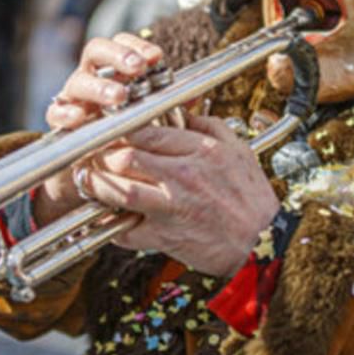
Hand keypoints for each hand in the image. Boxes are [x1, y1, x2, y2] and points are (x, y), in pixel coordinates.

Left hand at [34, 33, 280, 276]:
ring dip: (97, 186)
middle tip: (90, 154)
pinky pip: (127, 231)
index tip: (108, 129)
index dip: (119, 129)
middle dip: (100, 155)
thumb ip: (208, 126)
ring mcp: (173, 207)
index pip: (146, 130)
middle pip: (124, 157)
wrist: (265, 243)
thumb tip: (184, 111)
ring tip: (88, 180)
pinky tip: (106, 219)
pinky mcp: (167, 237)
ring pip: (119, 191)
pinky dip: (112, 226)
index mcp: (199, 150)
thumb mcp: (237, 150)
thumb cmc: (252, 197)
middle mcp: (183, 176)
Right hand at [36, 32, 163, 221]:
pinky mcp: (58, 121)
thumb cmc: (124, 137)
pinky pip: (56, 112)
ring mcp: (73, 97)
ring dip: (99, 87)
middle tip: (138, 68)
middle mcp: (91, 78)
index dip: (136, 46)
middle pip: (96, 51)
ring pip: (78, 81)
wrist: (93, 171)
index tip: (157, 57)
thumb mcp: (147, 119)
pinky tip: (80, 117)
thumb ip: (165, 105)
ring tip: (119, 96)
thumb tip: (194, 96)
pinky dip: (66, 113)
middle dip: (118, 57)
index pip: (121, 44)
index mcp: (113, 72)